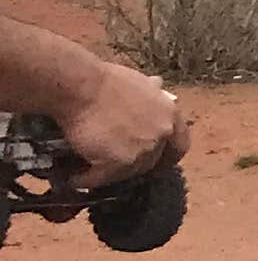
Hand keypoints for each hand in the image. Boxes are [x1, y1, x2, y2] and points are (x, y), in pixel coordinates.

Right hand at [49, 60, 184, 195]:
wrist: (80, 87)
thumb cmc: (103, 80)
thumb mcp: (138, 82)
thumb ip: (151, 93)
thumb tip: (158, 84)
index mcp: (170, 114)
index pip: (179, 145)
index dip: (165, 156)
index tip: (156, 162)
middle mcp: (162, 133)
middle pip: (151, 162)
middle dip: (134, 166)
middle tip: (114, 167)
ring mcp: (142, 150)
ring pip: (127, 173)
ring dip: (109, 175)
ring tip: (90, 174)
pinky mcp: (119, 162)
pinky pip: (102, 178)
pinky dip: (87, 180)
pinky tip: (74, 179)